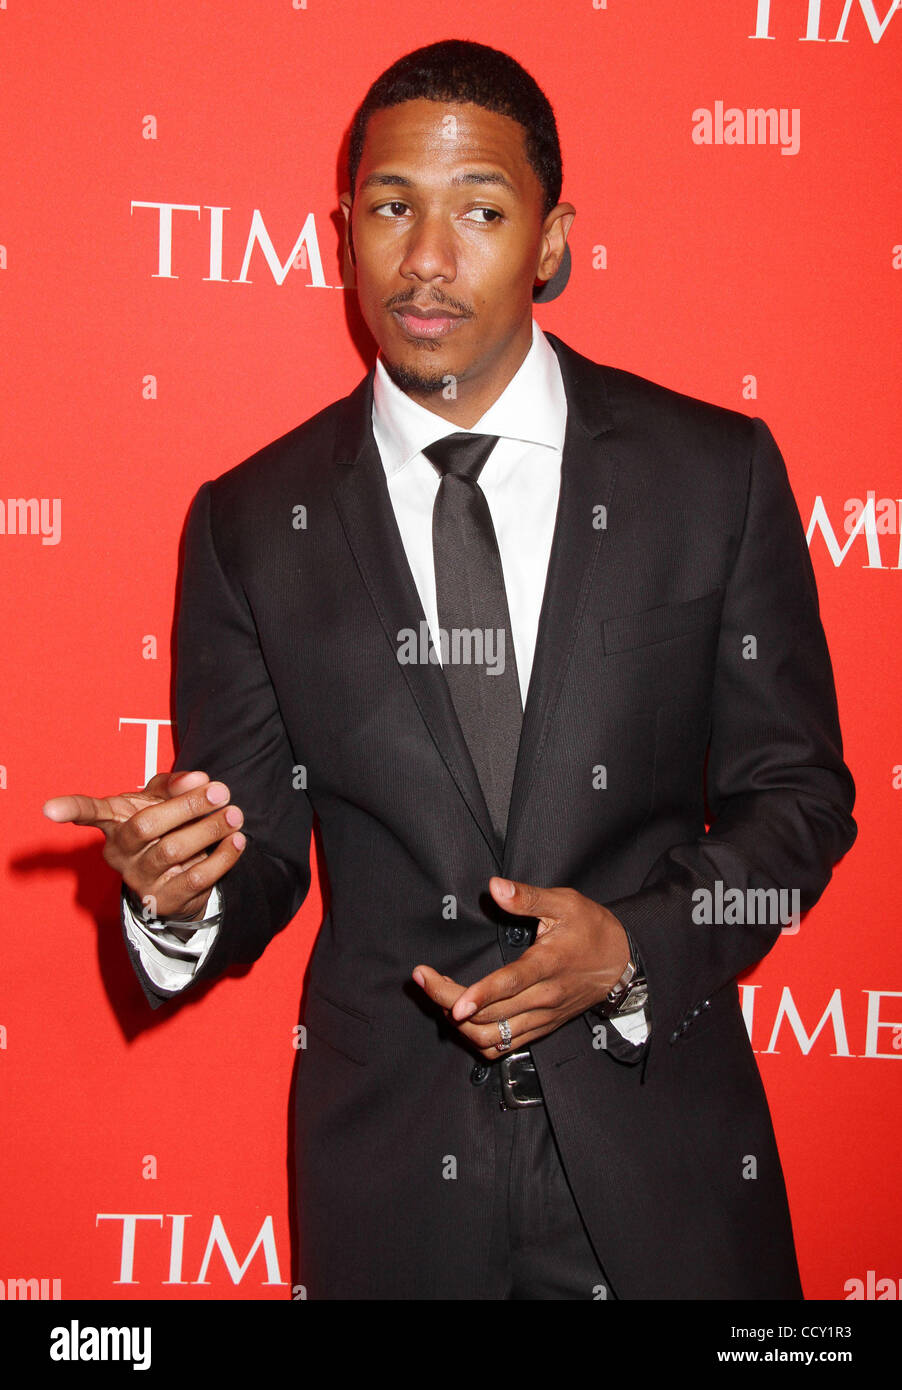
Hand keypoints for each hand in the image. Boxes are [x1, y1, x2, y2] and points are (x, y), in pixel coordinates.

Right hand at [42, 769, 245, 922]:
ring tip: (234, 815)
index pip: (89, 813)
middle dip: (187, 806)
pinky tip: (236, 840)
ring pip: (174, 850)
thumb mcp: (165, 800)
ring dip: (210, 829)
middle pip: (146, 826)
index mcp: (114, 824)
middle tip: (221, 791)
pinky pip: (197, 876)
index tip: (48, 810)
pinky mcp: (165, 901)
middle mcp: (120, 853)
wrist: (181, 878)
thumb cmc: (166, 827)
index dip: (70, 809)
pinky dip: (223, 856)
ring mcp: (140, 880)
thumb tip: (197, 780)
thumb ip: (176, 784)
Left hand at [412, 878, 630, 1058]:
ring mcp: (542, 1017)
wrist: (622, 962)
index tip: (455, 1003)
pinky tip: (461, 1018)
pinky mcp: (541, 1028)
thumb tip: (495, 886)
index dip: (481, 996)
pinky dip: (477, 1038)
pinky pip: (504, 1046)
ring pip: (494, 1038)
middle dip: (449, 1000)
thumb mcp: (565, 903)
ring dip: (460, 1025)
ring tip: (437, 996)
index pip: (512, 985)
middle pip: (491, 1015)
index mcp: (548, 965)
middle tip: (422, 979)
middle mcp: (544, 998)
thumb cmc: (592, 929)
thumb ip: (527, 897)